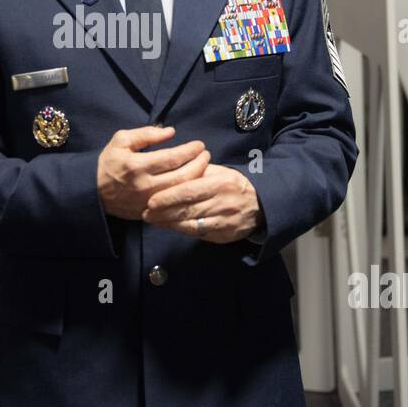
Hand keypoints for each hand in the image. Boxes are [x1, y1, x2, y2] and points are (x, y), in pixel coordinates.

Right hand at [97, 125, 208, 220]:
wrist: (93, 192)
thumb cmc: (109, 162)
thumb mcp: (121, 140)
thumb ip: (146, 134)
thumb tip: (171, 132)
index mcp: (137, 165)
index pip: (172, 158)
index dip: (190, 150)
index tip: (200, 144)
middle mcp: (145, 185)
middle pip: (182, 177)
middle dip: (199, 164)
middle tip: (206, 155)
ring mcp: (148, 202)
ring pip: (181, 192)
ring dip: (197, 179)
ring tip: (203, 167)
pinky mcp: (150, 212)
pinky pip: (174, 204)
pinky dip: (187, 194)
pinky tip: (194, 185)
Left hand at [142, 164, 264, 243]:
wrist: (261, 205)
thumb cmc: (233, 184)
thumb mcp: (219, 172)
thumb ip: (197, 172)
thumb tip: (171, 170)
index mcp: (220, 183)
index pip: (189, 191)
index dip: (168, 197)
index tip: (151, 200)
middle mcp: (223, 203)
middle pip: (187, 210)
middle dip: (163, 213)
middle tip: (145, 212)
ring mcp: (224, 222)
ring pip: (190, 225)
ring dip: (168, 224)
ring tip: (153, 220)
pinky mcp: (223, 236)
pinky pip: (197, 234)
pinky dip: (181, 230)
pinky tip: (169, 226)